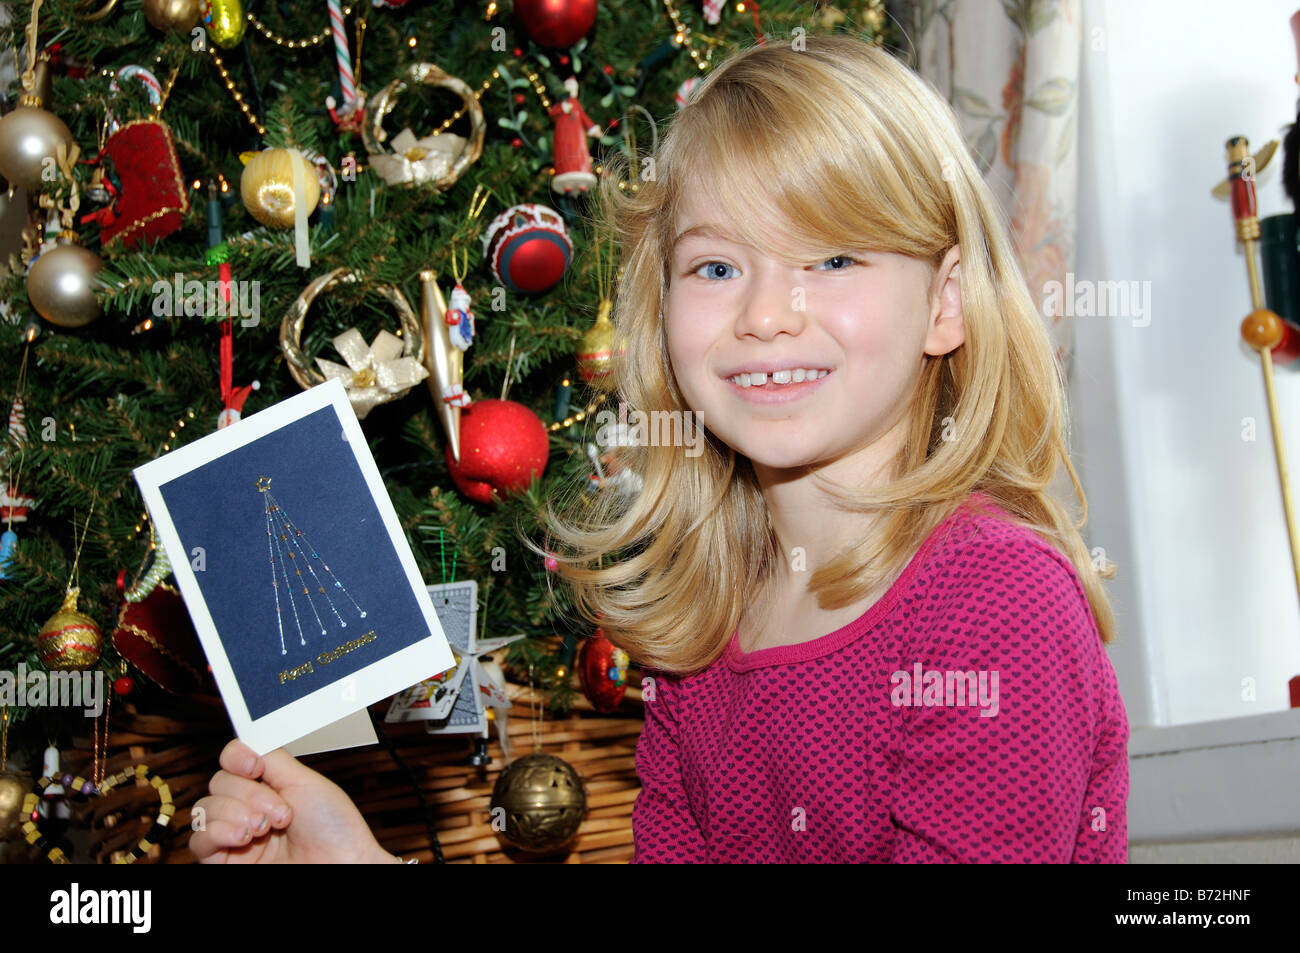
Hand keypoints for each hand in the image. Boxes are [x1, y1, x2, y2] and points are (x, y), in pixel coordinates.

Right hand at [190, 738, 396, 863]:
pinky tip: (243, 838)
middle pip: (219, 781)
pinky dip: (217, 832)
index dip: (237, 756)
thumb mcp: (305, 782)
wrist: (339, 865)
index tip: (254, 766)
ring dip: (235, 812)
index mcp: (268, 784)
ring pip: (204, 808)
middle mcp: (249, 807)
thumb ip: (272, 760)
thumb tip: (247, 740)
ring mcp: (235, 834)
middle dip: (248, 793)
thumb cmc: (333, 830)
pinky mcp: (224, 862)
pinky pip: (198, 840)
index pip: (233, 759)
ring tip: (264, 828)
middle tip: (279, 812)